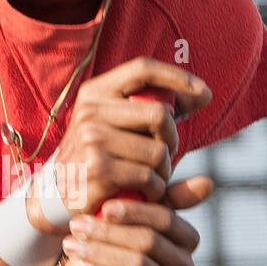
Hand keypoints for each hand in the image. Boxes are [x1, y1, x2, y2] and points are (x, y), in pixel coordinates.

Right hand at [26, 57, 211, 228]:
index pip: (142, 69)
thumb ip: (163, 112)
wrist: (62, 196)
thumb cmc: (103, 158)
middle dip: (172, 140)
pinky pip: (148, 177)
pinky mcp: (98, 169)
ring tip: (152, 178)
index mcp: (96, 92)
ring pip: (158, 150)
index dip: (177, 76)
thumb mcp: (124, 128)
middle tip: (165, 157)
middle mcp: (90, 111)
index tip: (203, 92)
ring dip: (164, 170)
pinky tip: (144, 193)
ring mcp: (91, 139)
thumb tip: (204, 94)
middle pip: (158, 113)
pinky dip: (156, 190)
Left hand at [56, 175, 213, 265]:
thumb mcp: (132, 217)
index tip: (104, 207)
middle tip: (77, 225)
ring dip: (100, 252)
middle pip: (149, 242)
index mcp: (187, 238)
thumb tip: (208, 182)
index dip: (135, 212)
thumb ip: (159, 196)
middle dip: (109, 232)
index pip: (166, 219)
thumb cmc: (115, 243)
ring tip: (73, 244)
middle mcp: (186, 265)